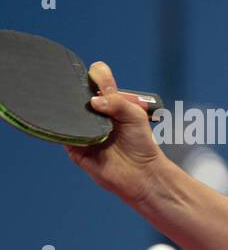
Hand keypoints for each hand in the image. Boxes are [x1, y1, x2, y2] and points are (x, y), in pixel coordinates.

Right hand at [64, 61, 167, 204]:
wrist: (141, 174)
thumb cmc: (142, 145)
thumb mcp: (136, 116)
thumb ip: (118, 103)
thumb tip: (94, 100)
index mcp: (109, 102)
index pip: (97, 81)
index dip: (96, 76)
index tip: (98, 78)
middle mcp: (93, 114)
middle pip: (78, 93)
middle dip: (79, 91)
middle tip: (89, 96)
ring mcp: (82, 129)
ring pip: (67, 112)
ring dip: (71, 109)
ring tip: (82, 110)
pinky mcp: (74, 146)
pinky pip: (64, 134)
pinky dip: (66, 129)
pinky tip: (74, 126)